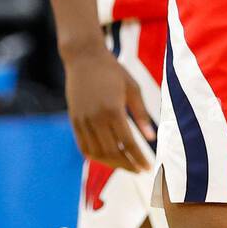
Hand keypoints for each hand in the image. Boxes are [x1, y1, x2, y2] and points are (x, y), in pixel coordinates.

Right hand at [64, 46, 154, 172]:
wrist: (84, 58)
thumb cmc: (113, 71)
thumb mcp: (133, 88)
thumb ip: (142, 114)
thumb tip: (152, 137)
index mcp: (113, 110)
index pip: (128, 142)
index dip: (139, 157)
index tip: (148, 167)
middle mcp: (96, 118)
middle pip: (113, 151)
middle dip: (127, 164)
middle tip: (138, 170)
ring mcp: (82, 120)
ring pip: (97, 153)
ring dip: (112, 163)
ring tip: (125, 165)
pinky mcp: (74, 120)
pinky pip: (83, 146)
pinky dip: (96, 156)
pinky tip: (107, 158)